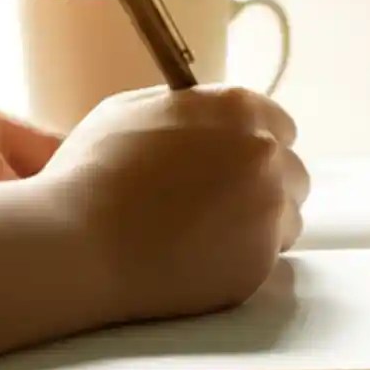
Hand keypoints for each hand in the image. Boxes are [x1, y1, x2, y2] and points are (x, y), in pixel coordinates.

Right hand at [39, 84, 308, 321]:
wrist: (79, 243)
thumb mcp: (131, 111)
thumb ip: (186, 110)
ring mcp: (268, 209)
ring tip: (206, 235)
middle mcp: (264, 153)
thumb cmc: (92, 173)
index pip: (280, 125)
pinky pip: (269, 258)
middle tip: (217, 205)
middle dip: (261, 186)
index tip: (231, 165)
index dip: (251, 146)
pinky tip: (199, 258)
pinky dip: (242, 260)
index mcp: (237, 108)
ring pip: (288, 218)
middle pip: (291, 172)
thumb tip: (205, 120)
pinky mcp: (260, 261)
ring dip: (258, 225)